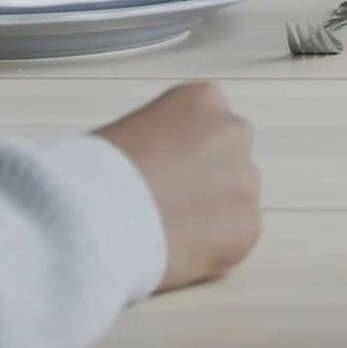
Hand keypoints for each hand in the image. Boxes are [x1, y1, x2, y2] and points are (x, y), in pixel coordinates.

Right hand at [91, 82, 261, 292]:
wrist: (99, 214)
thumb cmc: (98, 172)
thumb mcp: (130, 130)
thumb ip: (161, 140)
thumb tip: (162, 165)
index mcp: (203, 100)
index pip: (208, 124)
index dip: (185, 153)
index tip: (165, 171)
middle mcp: (233, 131)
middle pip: (229, 158)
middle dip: (207, 178)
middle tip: (173, 202)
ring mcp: (246, 179)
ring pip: (236, 198)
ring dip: (214, 212)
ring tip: (172, 229)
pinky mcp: (248, 224)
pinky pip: (236, 236)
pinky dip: (215, 245)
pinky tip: (181, 247)